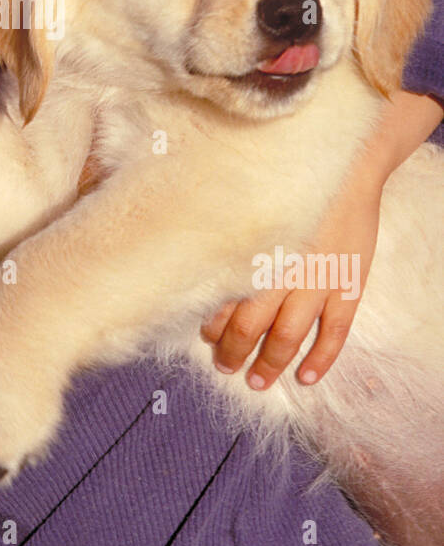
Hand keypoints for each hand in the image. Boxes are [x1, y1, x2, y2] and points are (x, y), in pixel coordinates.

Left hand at [201, 173, 382, 389]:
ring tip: (258, 380)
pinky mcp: (349, 284)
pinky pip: (335, 332)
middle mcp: (283, 270)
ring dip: (271, 363)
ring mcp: (319, 280)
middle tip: (227, 367)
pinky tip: (306, 376)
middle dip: (236, 352)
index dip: (214, 327)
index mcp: (254, 251)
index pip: (225, 301)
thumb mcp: (249, 202)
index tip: (207, 340)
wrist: (348, 164)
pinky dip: (320, 359)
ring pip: (290, 335)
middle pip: (253, 325)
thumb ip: (230, 237)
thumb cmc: (291, 182)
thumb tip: (196, 265)